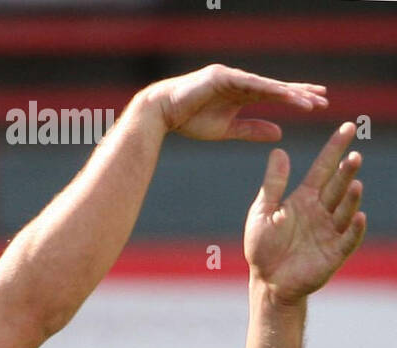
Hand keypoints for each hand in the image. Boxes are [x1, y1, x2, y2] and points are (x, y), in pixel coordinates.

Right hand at [143, 64, 327, 142]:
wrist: (161, 113)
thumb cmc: (189, 121)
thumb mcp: (226, 130)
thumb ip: (252, 130)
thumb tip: (280, 133)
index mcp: (242, 94)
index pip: (274, 94)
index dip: (294, 98)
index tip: (316, 103)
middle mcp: (241, 82)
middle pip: (277, 86)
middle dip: (300, 92)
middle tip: (324, 99)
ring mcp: (234, 76)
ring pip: (268, 85)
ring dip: (289, 93)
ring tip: (310, 101)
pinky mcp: (224, 76)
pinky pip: (251, 84)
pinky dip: (268, 89)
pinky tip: (285, 94)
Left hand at [245, 124, 365, 303]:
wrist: (267, 282)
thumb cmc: (263, 248)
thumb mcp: (262, 213)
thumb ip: (273, 185)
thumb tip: (278, 151)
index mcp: (305, 198)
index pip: (323, 168)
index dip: (335, 148)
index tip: (347, 127)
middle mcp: (322, 211)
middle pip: (337, 186)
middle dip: (346, 172)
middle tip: (353, 157)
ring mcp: (330, 231)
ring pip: (344, 210)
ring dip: (351, 198)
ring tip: (355, 184)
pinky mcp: (334, 253)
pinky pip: (348, 239)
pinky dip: (354, 229)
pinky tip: (358, 216)